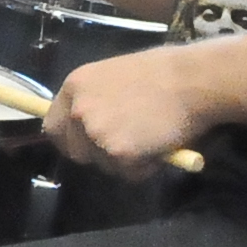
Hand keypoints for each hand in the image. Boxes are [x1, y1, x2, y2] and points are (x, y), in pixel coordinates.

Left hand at [45, 46, 214, 175]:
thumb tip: (89, 125)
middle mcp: (77, 110)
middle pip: (74, 151)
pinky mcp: (117, 152)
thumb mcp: (115, 77)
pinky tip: (160, 147)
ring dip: (125, 161)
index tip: (87, 145)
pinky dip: (145, 168)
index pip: (53, 126)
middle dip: (97, 155)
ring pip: (102, 164)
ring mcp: (95, 132)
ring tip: (151, 140)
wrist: (193, 80)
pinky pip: (127, 173)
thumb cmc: (164, 73)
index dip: (71, 139)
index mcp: (75, 86)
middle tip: (125, 148)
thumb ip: (96, 100)